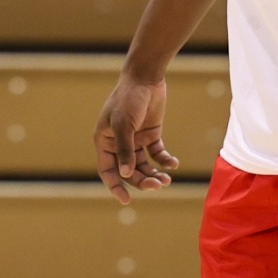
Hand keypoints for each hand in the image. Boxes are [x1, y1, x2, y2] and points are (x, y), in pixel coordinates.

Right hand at [92, 73, 180, 203]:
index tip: (126, 200)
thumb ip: (124, 150)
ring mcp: (135, 140)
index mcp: (105, 141)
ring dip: (154, 173)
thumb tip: (126, 174)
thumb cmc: (129, 99)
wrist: (145, 77)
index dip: (115, 186)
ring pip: (144, 165)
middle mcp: (119, 143)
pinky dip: (165, 160)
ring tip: (166, 179)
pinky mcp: (151, 134)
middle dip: (142, 180)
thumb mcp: (124, 124)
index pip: (107, 170)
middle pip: (129, 171)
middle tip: (158, 185)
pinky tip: (173, 164)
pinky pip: (157, 154)